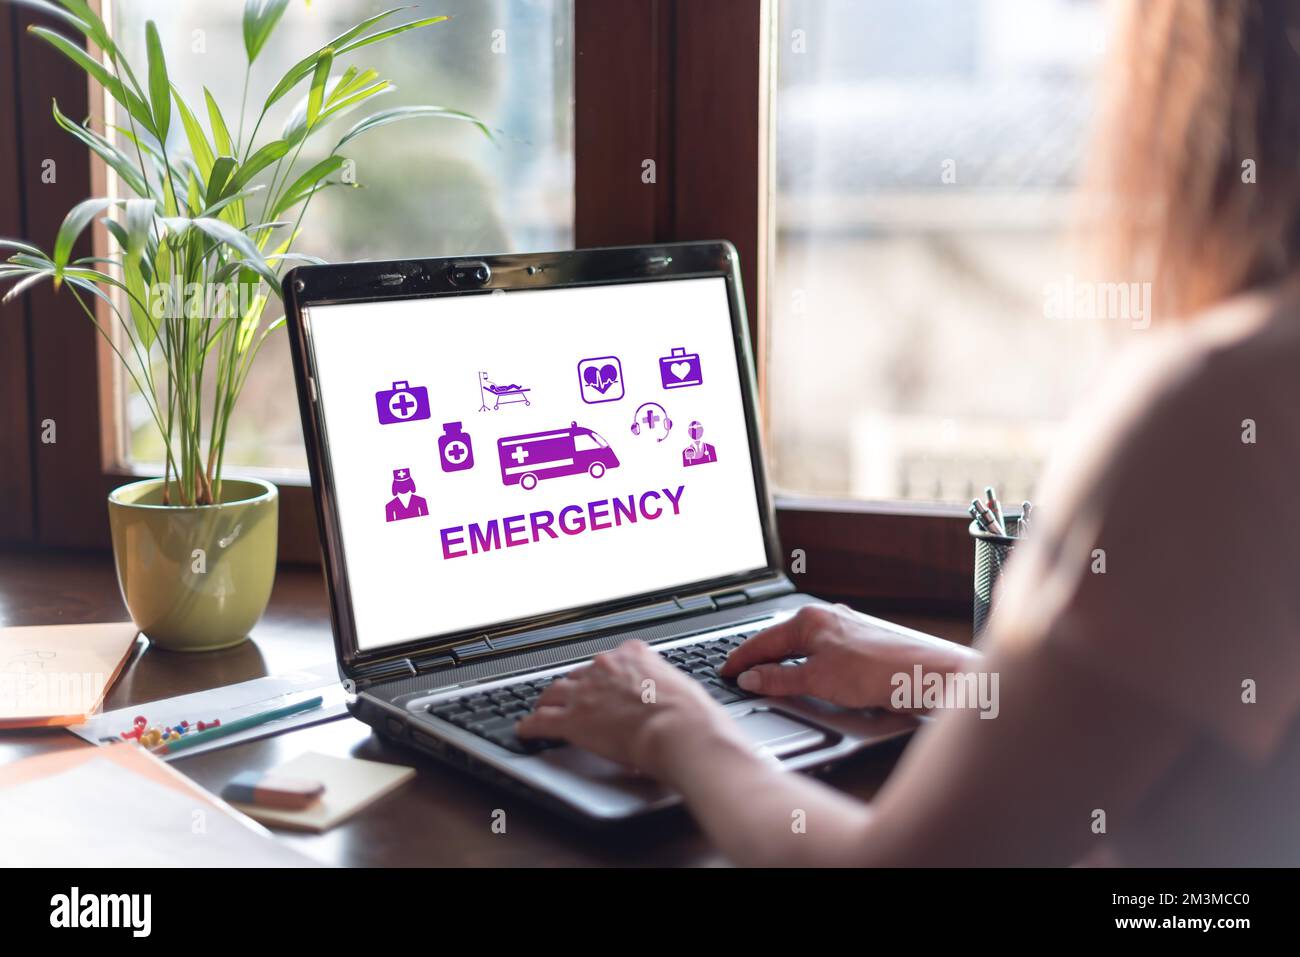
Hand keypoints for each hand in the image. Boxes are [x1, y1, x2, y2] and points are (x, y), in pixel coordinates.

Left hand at [516, 640, 739, 774]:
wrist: (680, 731)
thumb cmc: (690, 715)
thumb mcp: (682, 687)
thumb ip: (665, 688)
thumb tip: (670, 699)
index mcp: (634, 654)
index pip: (610, 660)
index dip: (604, 676)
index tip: (603, 683)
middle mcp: (606, 666)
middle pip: (579, 675)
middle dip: (576, 688)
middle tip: (575, 700)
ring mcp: (585, 692)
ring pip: (554, 692)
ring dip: (547, 701)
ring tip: (543, 709)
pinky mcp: (572, 719)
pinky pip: (540, 721)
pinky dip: (530, 726)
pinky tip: (526, 731)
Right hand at [719, 604, 981, 709]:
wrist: (926, 676)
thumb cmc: (878, 670)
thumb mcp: (817, 679)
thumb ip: (778, 679)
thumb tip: (751, 679)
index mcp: (810, 619)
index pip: (762, 640)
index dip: (740, 659)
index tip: (725, 671)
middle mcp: (827, 619)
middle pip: (781, 641)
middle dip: (760, 658)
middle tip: (739, 676)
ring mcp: (845, 632)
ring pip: (802, 649)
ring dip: (784, 664)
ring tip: (766, 680)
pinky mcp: (860, 648)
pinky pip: (821, 657)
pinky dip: (806, 668)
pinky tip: (807, 680)